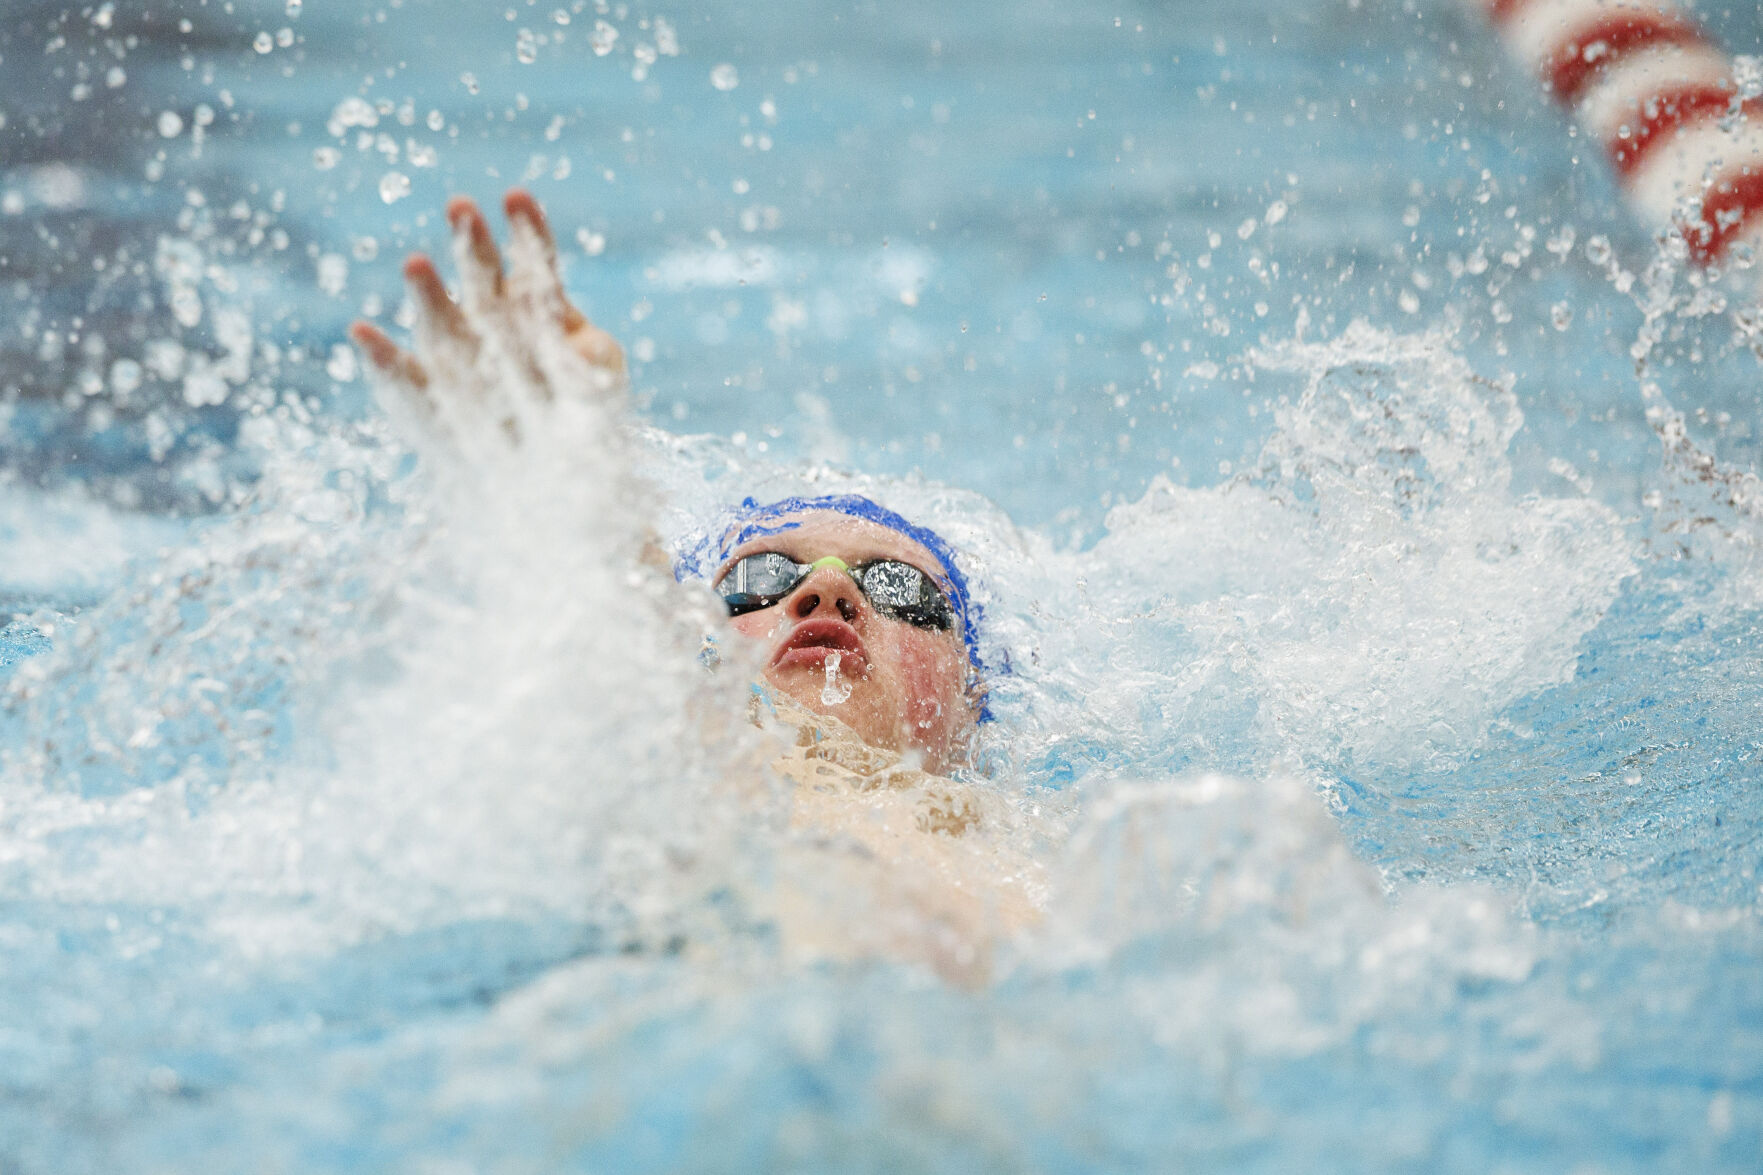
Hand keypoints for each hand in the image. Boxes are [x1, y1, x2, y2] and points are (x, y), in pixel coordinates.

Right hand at [350, 189, 626, 463]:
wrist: (550, 463)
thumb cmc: (582, 409)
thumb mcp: (600, 381)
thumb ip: (592, 359)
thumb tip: (588, 347)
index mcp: (536, 303)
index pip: (534, 260)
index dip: (527, 231)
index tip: (516, 197)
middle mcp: (490, 319)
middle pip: (483, 277)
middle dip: (472, 243)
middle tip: (461, 206)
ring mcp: (458, 354)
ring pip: (441, 318)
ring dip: (428, 291)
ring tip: (416, 264)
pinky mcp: (431, 394)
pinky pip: (405, 378)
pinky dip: (383, 358)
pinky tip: (362, 332)